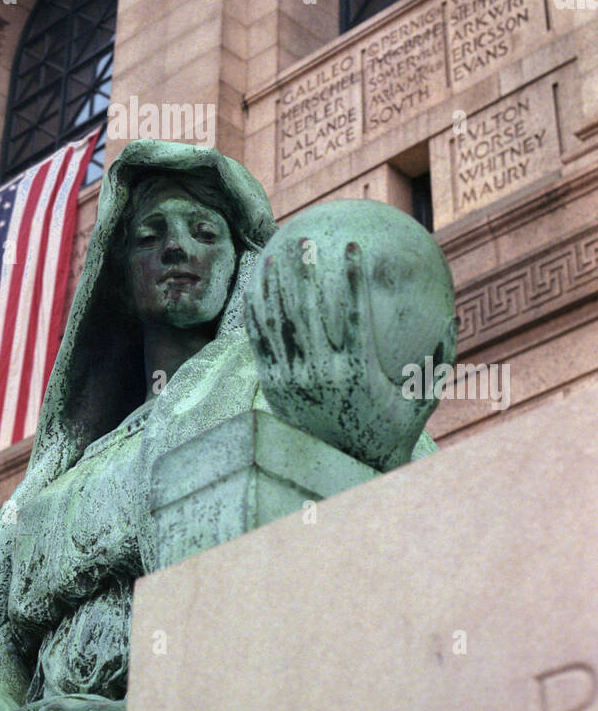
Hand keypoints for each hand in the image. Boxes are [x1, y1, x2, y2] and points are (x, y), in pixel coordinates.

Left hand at [245, 240, 438, 470]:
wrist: (345, 469)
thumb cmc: (389, 430)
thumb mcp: (421, 400)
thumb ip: (438, 360)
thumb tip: (455, 318)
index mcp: (359, 372)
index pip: (354, 312)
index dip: (353, 276)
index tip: (353, 246)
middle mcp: (323, 374)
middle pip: (309, 311)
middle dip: (306, 272)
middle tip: (305, 241)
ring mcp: (295, 381)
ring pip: (281, 324)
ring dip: (277, 287)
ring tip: (276, 256)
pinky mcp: (274, 388)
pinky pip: (262, 345)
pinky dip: (258, 315)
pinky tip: (255, 290)